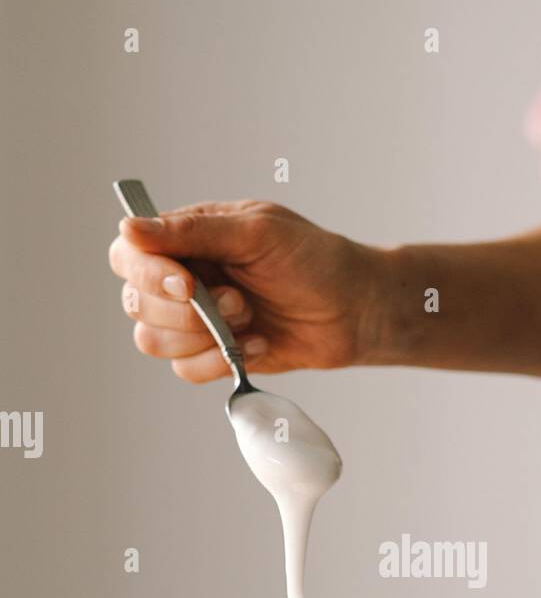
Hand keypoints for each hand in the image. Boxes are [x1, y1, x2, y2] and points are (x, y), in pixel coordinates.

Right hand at [108, 200, 383, 382]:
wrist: (355, 310)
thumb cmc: (314, 259)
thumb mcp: (257, 232)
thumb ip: (193, 231)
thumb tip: (129, 227)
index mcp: (186, 237)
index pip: (128, 254)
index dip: (148, 274)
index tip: (188, 285)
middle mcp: (181, 277)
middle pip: (135, 303)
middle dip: (185, 312)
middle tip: (238, 301)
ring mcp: (195, 319)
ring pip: (153, 341)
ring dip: (202, 338)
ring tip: (249, 319)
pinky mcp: (213, 354)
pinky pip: (185, 370)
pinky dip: (220, 362)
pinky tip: (258, 344)